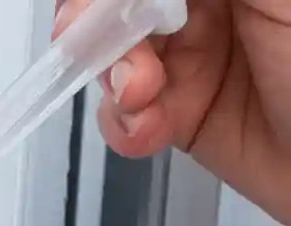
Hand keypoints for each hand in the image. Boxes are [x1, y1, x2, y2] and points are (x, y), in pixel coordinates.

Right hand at [56, 0, 290, 224]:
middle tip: (94, 36)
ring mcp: (196, 57)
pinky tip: (148, 128)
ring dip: (110, 75)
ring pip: (111, 52)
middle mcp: (216, 4)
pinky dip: (122, 124)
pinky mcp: (182, 113)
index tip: (103, 4)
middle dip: (96, 20)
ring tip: (139, 95)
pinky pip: (123, 113)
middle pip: (121, 2)